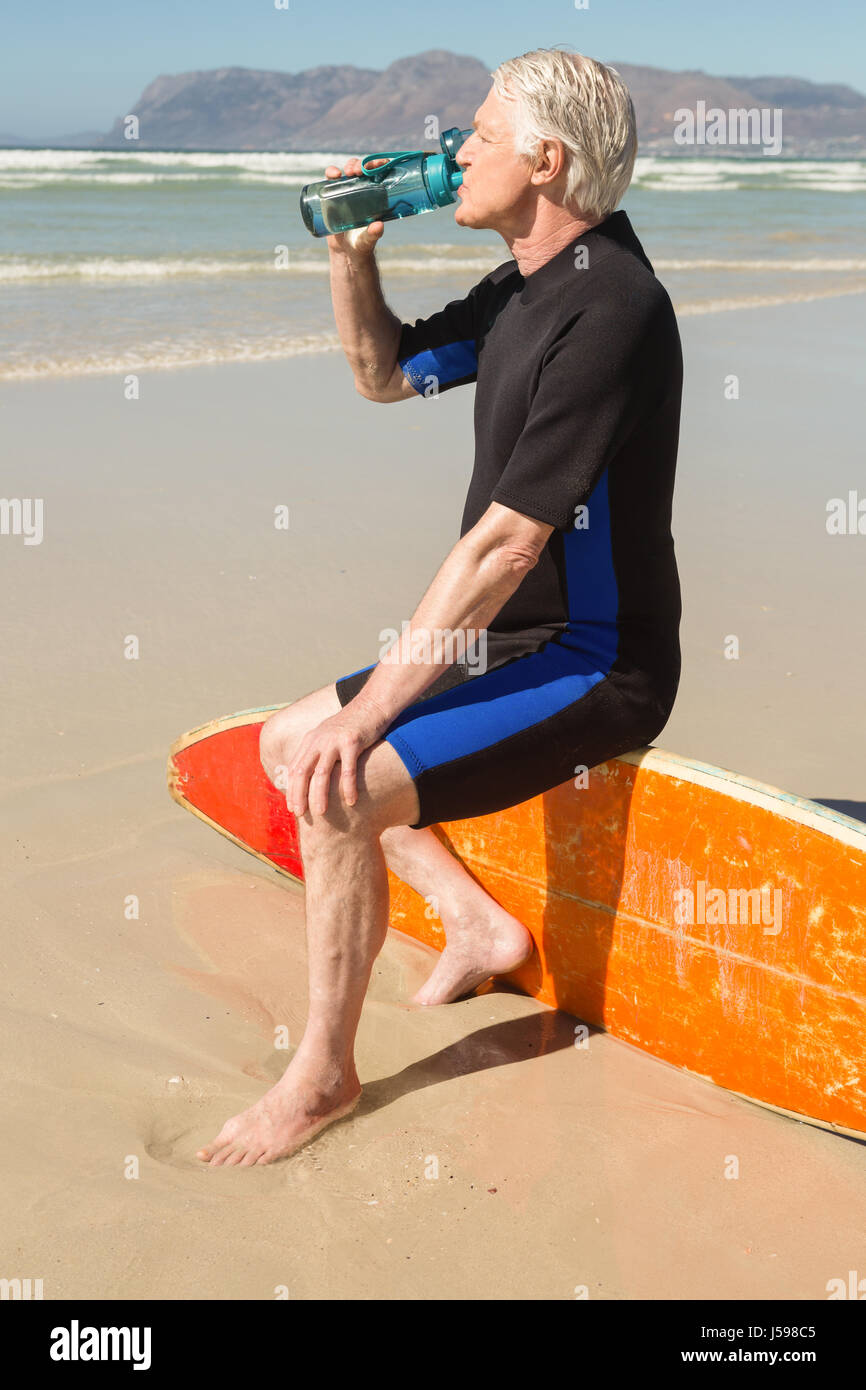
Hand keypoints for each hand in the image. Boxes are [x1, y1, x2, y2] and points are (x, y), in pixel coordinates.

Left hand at [281, 696, 391, 817]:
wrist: (371, 705)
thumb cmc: (351, 725)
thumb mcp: (328, 735)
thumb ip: (317, 752)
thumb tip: (309, 775)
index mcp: (310, 741)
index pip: (294, 768)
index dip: (291, 789)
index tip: (292, 807)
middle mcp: (318, 740)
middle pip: (302, 772)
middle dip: (298, 795)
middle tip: (300, 814)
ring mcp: (334, 741)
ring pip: (321, 773)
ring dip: (319, 795)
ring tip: (321, 813)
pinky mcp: (352, 742)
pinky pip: (348, 770)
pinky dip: (347, 787)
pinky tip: (350, 801)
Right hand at [323, 157, 387, 254]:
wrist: (345, 251)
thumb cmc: (361, 244)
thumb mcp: (368, 240)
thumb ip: (373, 234)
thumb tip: (379, 226)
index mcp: (376, 196)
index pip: (380, 173)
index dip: (379, 163)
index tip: (377, 165)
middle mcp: (363, 190)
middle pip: (363, 168)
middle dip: (360, 164)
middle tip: (358, 172)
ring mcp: (348, 191)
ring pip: (348, 170)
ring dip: (347, 166)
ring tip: (344, 173)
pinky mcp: (334, 195)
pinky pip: (332, 180)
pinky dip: (331, 173)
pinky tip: (333, 175)